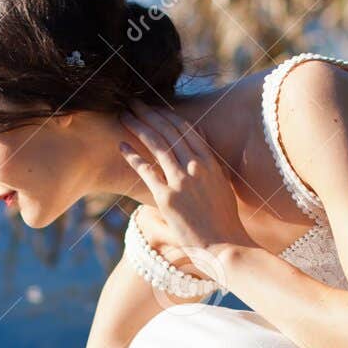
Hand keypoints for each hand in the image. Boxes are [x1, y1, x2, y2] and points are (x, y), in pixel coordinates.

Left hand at [118, 98, 255, 275]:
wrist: (224, 244)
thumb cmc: (223, 219)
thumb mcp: (222, 185)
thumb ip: (210, 166)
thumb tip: (200, 152)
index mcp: (210, 162)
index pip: (186, 130)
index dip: (167, 115)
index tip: (154, 108)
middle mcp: (196, 167)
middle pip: (168, 132)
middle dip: (149, 113)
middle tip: (134, 102)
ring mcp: (181, 181)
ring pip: (157, 145)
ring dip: (139, 126)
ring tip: (125, 115)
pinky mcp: (167, 198)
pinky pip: (146, 171)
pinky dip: (133, 156)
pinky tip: (122, 144)